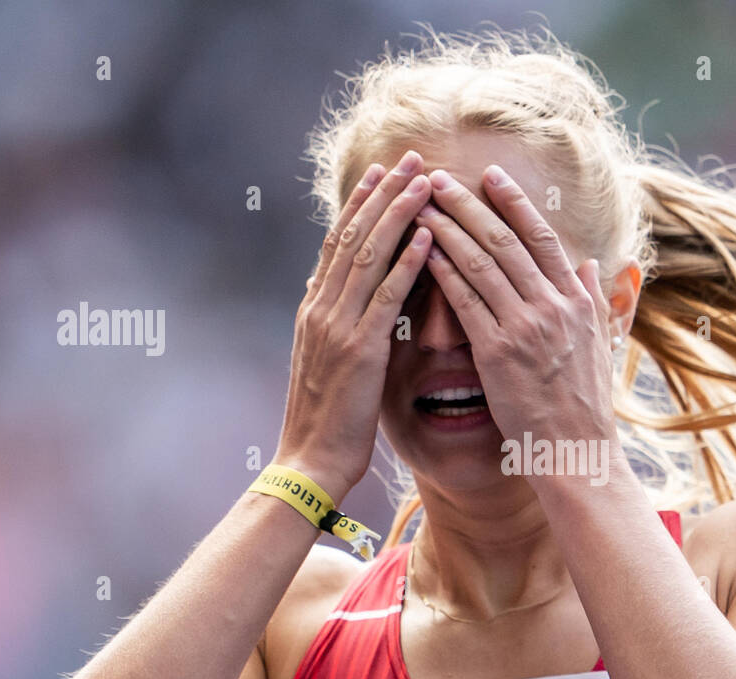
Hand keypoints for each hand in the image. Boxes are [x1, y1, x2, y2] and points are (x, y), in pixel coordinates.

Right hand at [273, 151, 433, 497]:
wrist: (308, 462)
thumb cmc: (326, 423)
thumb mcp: (330, 364)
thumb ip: (339, 325)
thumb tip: (345, 294)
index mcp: (314, 311)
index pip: (338, 244)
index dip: (361, 205)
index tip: (382, 173)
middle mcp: (320, 309)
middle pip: (352, 236)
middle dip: (382, 194)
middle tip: (409, 158)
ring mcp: (336, 326)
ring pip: (368, 256)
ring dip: (398, 214)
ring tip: (424, 182)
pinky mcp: (358, 350)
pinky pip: (385, 297)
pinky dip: (406, 263)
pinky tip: (427, 238)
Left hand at [413, 165, 617, 450]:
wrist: (577, 450)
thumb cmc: (585, 405)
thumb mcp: (600, 345)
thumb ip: (595, 301)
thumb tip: (593, 264)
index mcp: (577, 301)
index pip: (542, 238)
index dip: (515, 203)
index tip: (491, 176)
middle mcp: (553, 305)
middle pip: (505, 240)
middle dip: (469, 204)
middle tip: (440, 178)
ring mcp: (526, 326)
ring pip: (481, 263)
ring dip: (449, 229)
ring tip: (422, 205)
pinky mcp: (499, 352)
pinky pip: (466, 301)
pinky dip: (444, 272)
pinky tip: (423, 252)